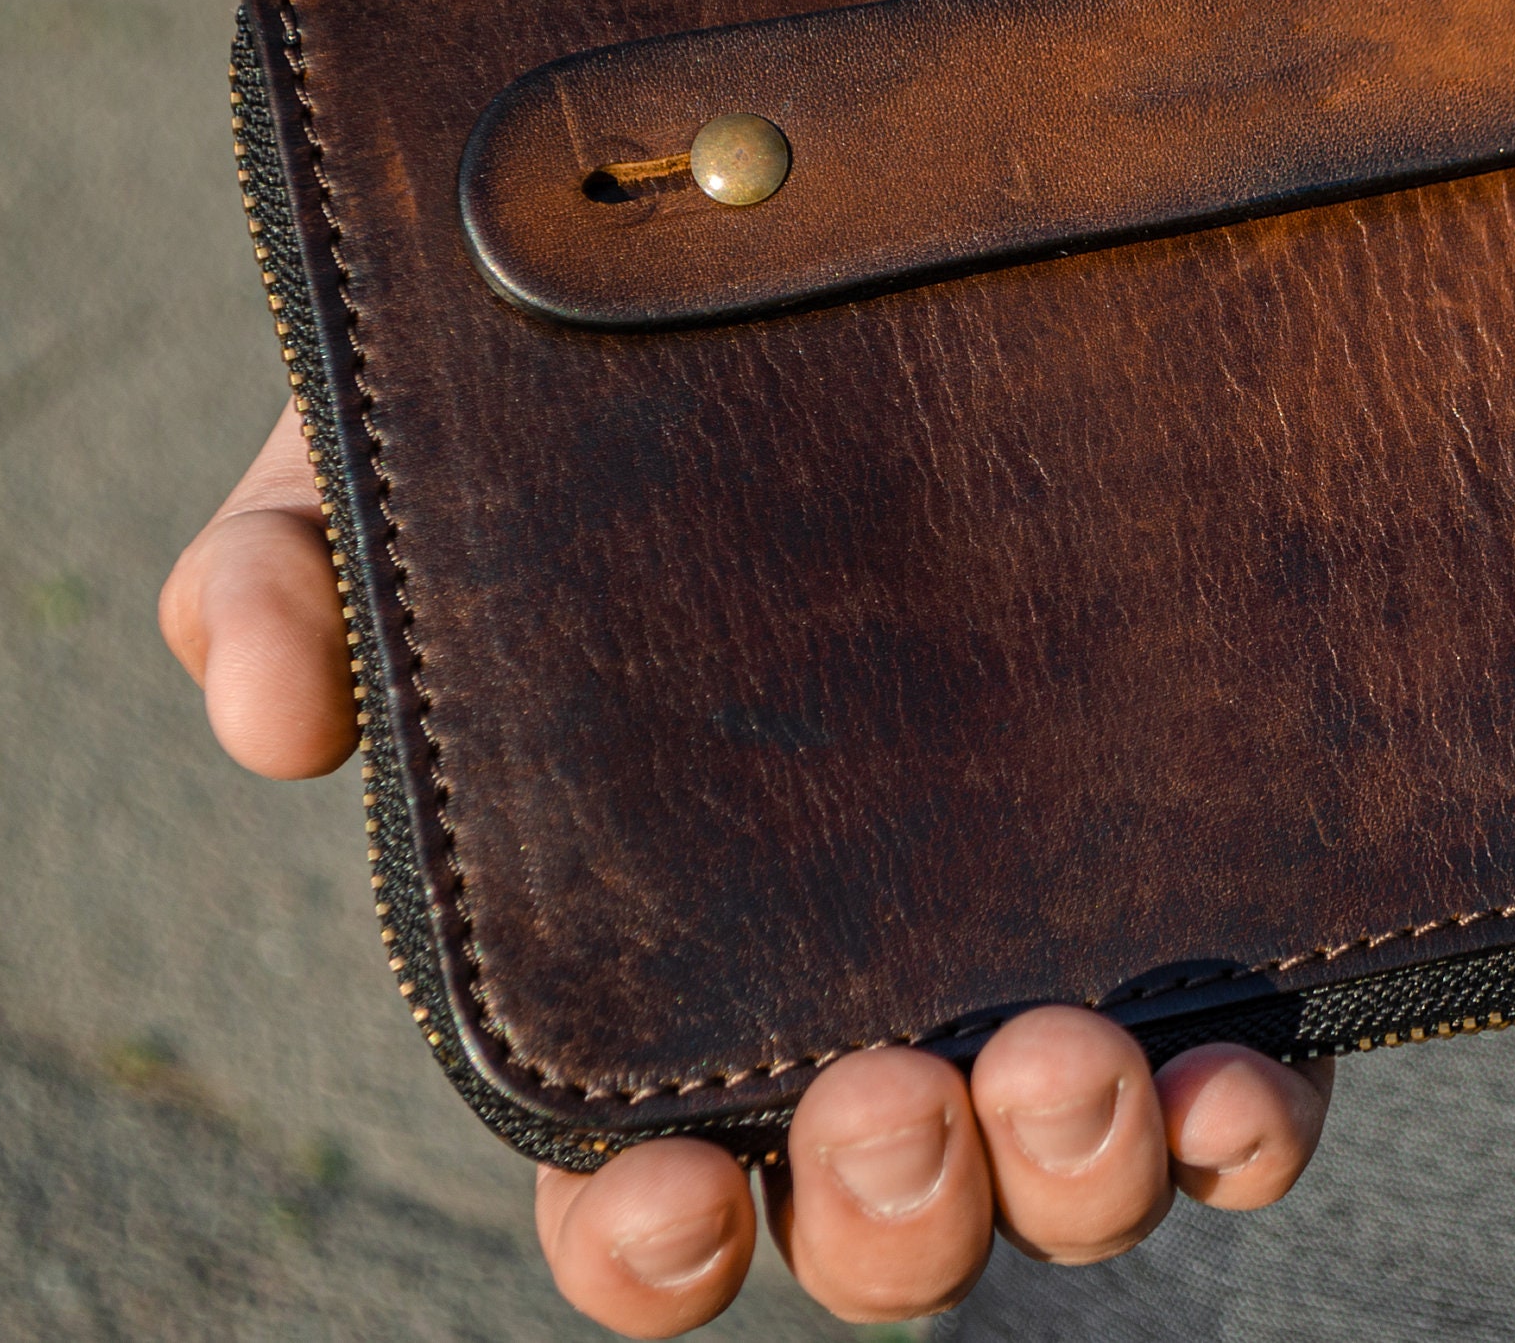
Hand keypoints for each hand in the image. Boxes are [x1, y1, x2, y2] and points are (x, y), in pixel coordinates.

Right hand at [164, 407, 1333, 1333]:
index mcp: (663, 967)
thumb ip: (290, 564)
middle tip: (895, 1092)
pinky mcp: (1203, 902)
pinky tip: (1243, 1081)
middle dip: (891, 1212)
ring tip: (1070, 1054)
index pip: (639, 1194)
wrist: (811, 270)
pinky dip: (1247, 1126)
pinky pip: (1242, 1086)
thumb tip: (266, 716)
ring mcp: (1041, 960)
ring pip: (1064, 1181)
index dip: (645, 1247)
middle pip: (878, 1223)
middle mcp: (864, 996)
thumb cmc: (584, 418)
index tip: (672, 1195)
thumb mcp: (412, 464)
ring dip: (1075, 1175)